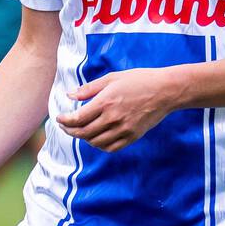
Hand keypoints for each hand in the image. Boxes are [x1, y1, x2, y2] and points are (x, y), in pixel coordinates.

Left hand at [55, 68, 178, 151]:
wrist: (165, 91)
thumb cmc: (139, 80)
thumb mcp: (112, 78)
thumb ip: (89, 88)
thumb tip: (70, 95)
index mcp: (105, 102)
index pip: (77, 118)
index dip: (64, 120)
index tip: (59, 118)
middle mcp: (112, 118)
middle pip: (83, 133)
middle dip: (70, 131)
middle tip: (65, 126)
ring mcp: (123, 129)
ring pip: (95, 142)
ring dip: (84, 139)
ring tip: (80, 131)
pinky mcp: (132, 136)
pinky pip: (110, 148)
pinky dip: (99, 145)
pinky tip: (96, 138)